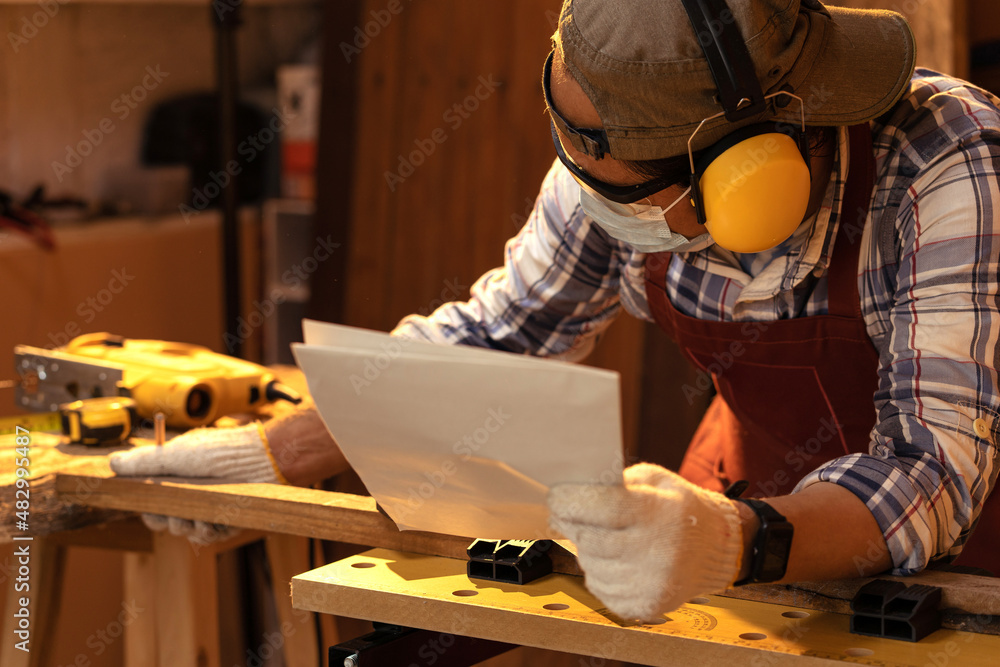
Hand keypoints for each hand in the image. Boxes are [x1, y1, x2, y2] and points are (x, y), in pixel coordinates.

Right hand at [110, 421, 284, 543]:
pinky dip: (208, 533)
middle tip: (177, 516)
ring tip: (199, 518)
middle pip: (165, 522)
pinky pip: (208, 537)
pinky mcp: (226, 521)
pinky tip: (213, 523)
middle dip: (167, 522)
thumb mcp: (176, 455)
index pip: (151, 505)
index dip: (148, 512)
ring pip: (185, 532)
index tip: (149, 511)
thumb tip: (112, 462)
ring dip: (188, 528)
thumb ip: (144, 463)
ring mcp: (209, 508)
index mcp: (176, 480)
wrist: (259, 459)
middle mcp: (191, 495)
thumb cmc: (219, 451)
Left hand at [547, 463, 742, 620]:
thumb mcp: (654, 480)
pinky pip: (599, 588)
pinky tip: (618, 560)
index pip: (601, 507)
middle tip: (573, 514)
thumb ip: (616, 482)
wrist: (716, 548)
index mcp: (659, 513)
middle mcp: (658, 552)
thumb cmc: (679, 508)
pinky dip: (600, 573)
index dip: (570, 500)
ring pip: (590, 565)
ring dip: (588, 549)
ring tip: (608, 538)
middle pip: (589, 538)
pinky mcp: (647, 605)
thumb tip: (571, 490)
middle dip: (573, 524)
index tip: (556, 496)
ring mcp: (652, 583)